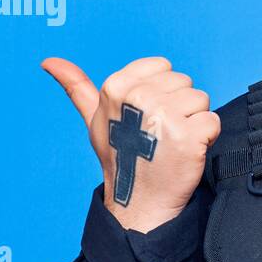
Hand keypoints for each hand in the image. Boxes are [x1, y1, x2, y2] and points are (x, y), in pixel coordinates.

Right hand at [42, 55, 221, 232]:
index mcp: (117, 87)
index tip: (148, 117)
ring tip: (172, 143)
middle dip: (179, 107)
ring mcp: (164, 117)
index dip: (162, 92)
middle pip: (184, 83)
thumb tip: (48, 61)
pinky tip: (187, 153)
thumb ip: (77, 86)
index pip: (163, 67)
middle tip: (160, 135)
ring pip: (201, 100)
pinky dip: (207, 138)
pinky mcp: (188, 136)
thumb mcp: (94, 119)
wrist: (139, 201)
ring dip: (194, 123)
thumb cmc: (121, 157)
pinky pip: (213, 122)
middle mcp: (139, 98)